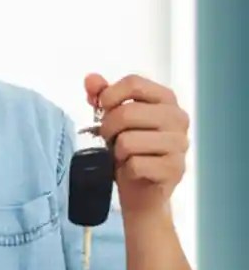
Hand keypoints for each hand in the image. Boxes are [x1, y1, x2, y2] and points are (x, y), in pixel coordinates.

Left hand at [84, 73, 190, 216]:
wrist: (141, 191)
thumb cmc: (128, 150)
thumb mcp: (112, 119)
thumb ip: (103, 96)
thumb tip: (90, 79)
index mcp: (166, 99)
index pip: (134, 83)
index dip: (109, 95)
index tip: (102, 108)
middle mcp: (178, 118)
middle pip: (127, 112)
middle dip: (108, 128)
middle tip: (110, 139)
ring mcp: (180, 144)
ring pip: (128, 141)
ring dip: (116, 152)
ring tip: (123, 155)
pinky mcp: (174, 169)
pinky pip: (135, 164)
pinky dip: (126, 169)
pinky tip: (133, 170)